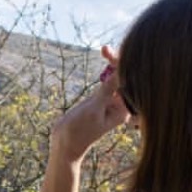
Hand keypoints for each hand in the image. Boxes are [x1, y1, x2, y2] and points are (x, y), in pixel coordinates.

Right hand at [50, 43, 135, 162]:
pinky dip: (106, 71)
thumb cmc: (79, 130)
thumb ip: (107, 89)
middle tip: (105, 48)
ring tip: (105, 49)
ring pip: (115, 79)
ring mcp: (111, 102)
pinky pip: (107, 82)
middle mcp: (120, 105)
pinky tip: (106, 57)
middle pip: (123, 80)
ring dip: (112, 63)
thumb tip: (121, 71)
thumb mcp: (93, 108)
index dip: (123, 67)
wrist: (65, 143)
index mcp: (123, 110)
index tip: (115, 53)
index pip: (127, 84)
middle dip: (117, 62)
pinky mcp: (101, 99)